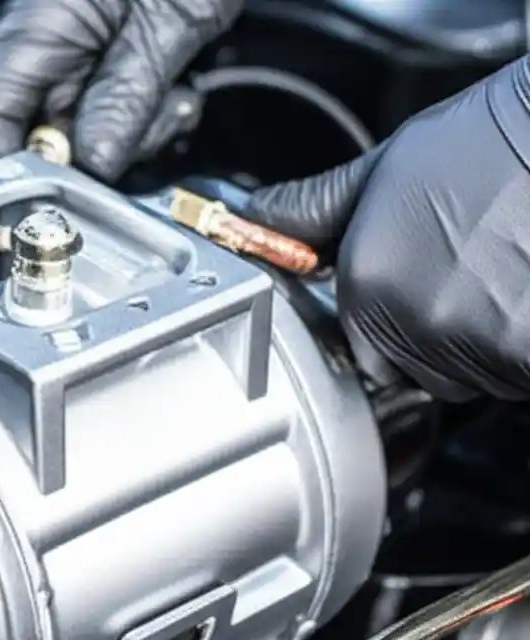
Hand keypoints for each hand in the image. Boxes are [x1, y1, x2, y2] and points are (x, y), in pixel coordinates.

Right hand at [0, 0, 241, 180]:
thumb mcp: (173, 22)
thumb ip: (126, 97)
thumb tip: (91, 165)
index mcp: (35, 22)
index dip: (12, 170)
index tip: (56, 200)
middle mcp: (36, 35)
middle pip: (25, 132)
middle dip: (85, 156)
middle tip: (140, 139)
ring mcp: (64, 43)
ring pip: (69, 128)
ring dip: (121, 137)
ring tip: (169, 102)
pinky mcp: (96, 50)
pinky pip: (98, 107)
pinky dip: (135, 117)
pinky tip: (169, 90)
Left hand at [249, 58, 529, 401]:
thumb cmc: (491, 140)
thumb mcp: (388, 165)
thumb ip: (318, 207)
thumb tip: (259, 214)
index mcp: (368, 280)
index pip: (364, 348)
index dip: (394, 322)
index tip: (423, 288)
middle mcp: (413, 319)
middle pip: (419, 368)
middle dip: (440, 335)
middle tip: (473, 274)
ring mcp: (475, 341)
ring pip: (472, 375)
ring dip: (484, 344)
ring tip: (505, 276)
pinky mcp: (524, 350)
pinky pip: (515, 374)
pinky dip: (521, 344)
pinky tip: (525, 293)